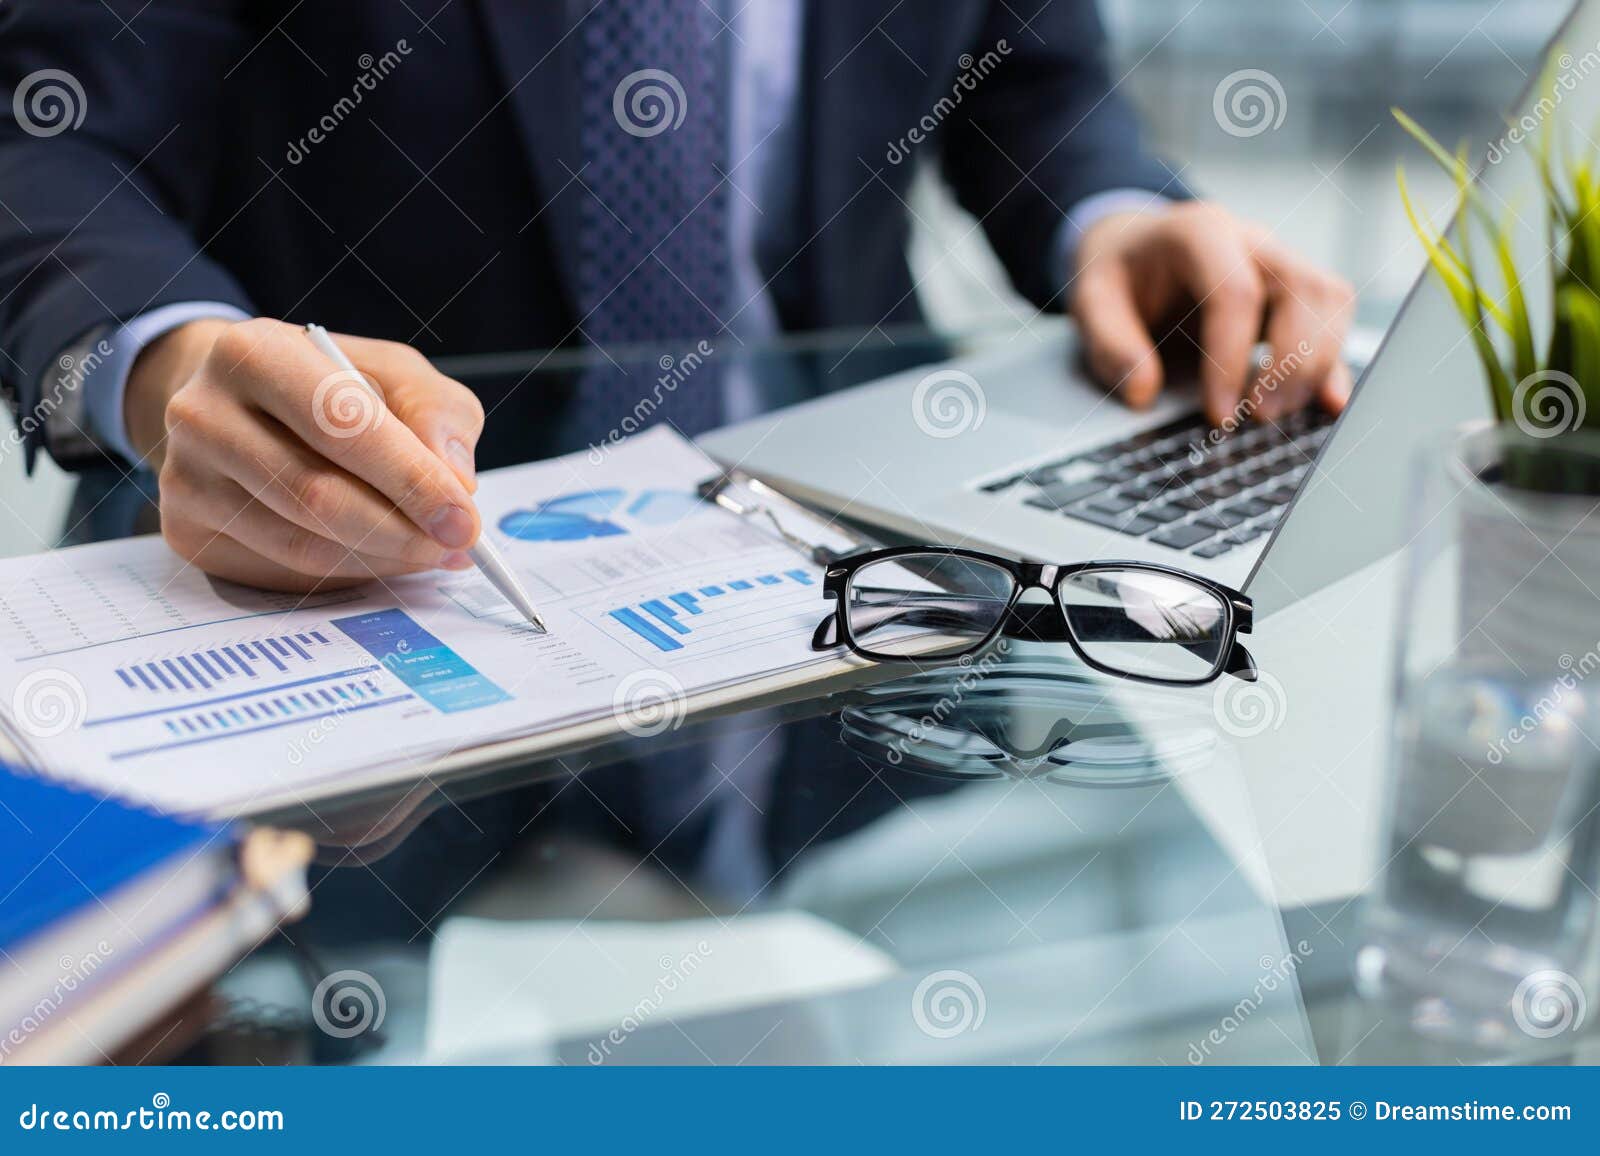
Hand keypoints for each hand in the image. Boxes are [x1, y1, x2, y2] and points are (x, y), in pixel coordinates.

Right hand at [125, 317, 485, 591]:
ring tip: (430, 549)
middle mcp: (203, 414)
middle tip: (457, 546)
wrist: (238, 401)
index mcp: (253, 354)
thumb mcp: (395, 374)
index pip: (340, 425)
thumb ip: (437, 415)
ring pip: (303, 544)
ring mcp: (186, 478)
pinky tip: (380, 554)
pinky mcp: (188, 532)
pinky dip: (349, 573)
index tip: (464, 518)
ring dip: (383, 558)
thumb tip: (455, 480)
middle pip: (316, 495)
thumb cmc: (328, 385)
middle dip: (403, 530)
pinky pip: (285, 571)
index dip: (410, 479)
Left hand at [1068, 201, 1355, 425]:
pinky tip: (1328, 403)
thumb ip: (1108, 344)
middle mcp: (1252, 241)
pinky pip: (1333, 319)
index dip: (1232, 359)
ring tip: (1274, 413)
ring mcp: (1280, 263)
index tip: (1218, 413)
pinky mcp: (1295, 292)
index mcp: (1200, 232)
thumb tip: (1142, 392)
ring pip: (1330, 301)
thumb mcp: (1091, 300)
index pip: (1235, 293)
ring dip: (1316, 364)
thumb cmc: (1119, 274)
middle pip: (1303, 291)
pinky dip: (1333, 363)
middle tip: (1257, 416)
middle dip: (1289, 363)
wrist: (1137, 248)